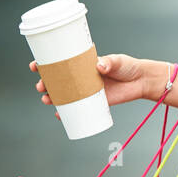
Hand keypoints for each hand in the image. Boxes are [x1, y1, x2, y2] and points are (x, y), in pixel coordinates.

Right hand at [30, 52, 149, 112]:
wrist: (142, 81)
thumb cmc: (128, 67)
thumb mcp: (118, 61)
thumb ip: (109, 62)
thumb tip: (100, 66)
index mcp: (82, 64)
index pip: (60, 63)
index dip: (45, 64)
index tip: (35, 66)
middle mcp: (80, 78)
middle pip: (57, 81)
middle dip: (45, 83)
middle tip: (41, 86)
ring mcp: (86, 90)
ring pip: (63, 95)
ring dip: (52, 98)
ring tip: (47, 99)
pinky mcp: (94, 102)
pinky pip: (76, 109)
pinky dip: (66, 113)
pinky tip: (59, 115)